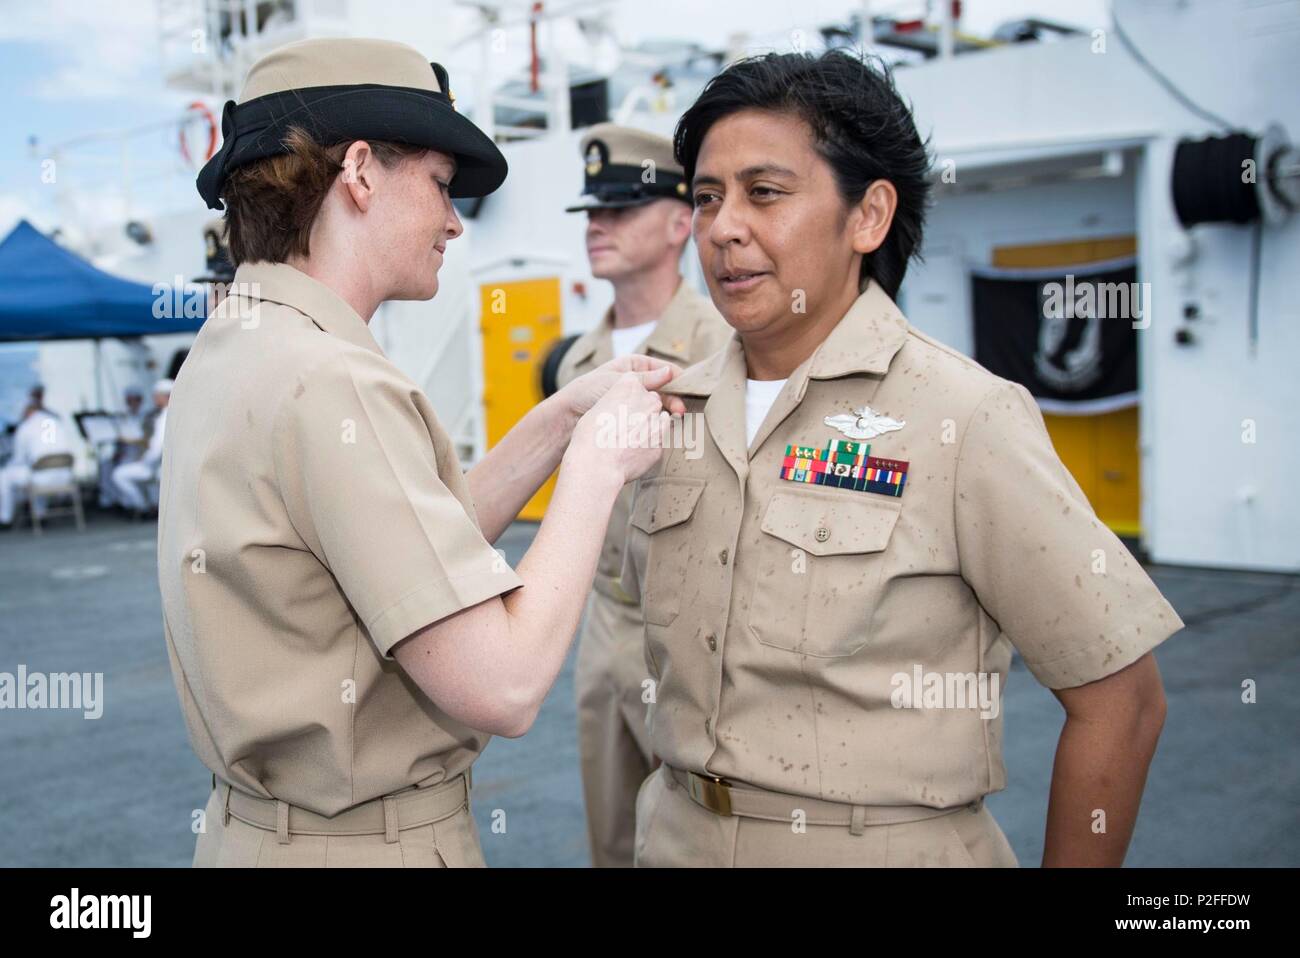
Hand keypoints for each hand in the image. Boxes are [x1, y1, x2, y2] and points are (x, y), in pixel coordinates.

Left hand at [555, 355, 687, 424]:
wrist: (569, 414)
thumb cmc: (589, 391)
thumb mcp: (618, 381)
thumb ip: (645, 379)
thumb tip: (669, 372)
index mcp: (635, 365)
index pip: (664, 368)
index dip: (677, 378)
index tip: (689, 387)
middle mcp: (639, 380)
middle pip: (665, 387)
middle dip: (675, 397)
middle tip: (681, 410)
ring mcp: (637, 398)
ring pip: (660, 402)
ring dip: (669, 409)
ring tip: (675, 418)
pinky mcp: (633, 414)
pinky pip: (651, 414)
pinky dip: (659, 419)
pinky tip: (665, 424)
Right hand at [566, 372, 675, 487]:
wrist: (597, 465)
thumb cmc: (591, 437)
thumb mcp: (597, 408)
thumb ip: (616, 402)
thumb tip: (620, 408)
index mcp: (630, 386)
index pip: (636, 385)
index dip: (628, 398)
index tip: (620, 408)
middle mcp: (648, 399)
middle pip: (651, 401)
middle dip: (642, 412)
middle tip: (624, 427)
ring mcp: (658, 420)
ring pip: (658, 420)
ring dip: (647, 428)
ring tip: (627, 441)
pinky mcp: (662, 441)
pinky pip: (658, 440)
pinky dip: (649, 445)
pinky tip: (633, 452)